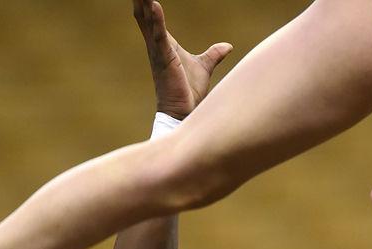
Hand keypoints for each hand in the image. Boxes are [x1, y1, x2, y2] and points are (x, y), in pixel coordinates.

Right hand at [134, 0, 232, 118]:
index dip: (147, 0)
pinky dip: (155, 19)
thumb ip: (213, 55)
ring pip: (147, 20)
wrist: (183, 113)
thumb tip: (227, 47)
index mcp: (163, 43)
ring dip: (143, 2)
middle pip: (144, 14)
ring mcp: (158, 52)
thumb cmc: (188, 92)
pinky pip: (158, 35)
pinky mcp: (164, 59)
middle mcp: (156, 45)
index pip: (152, 16)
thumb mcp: (204, 68)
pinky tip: (153, 4)